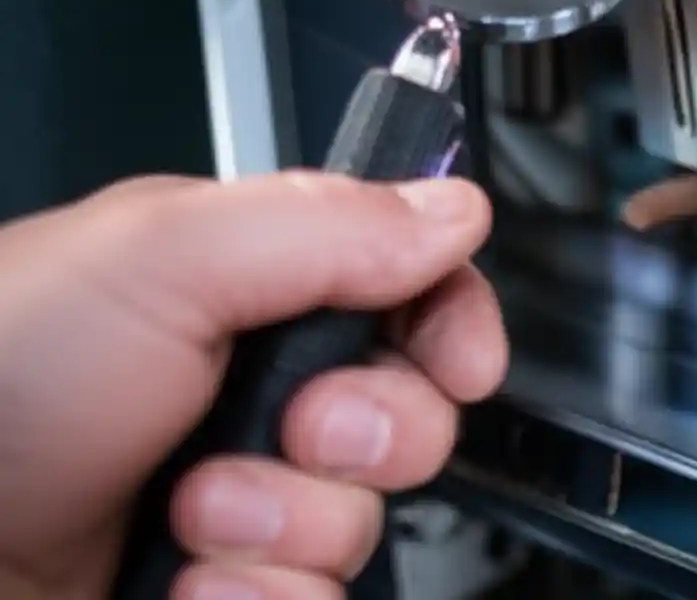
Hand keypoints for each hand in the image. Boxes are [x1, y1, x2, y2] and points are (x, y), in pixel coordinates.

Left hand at [0, 172, 505, 599]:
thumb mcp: (160, 256)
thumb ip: (324, 222)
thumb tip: (453, 211)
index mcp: (252, 297)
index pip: (410, 295)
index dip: (452, 325)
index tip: (460, 359)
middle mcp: (255, 402)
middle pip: (413, 416)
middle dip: (371, 431)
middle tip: (297, 427)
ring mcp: (242, 505)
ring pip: (365, 524)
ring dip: (287, 525)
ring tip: (194, 512)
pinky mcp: (227, 588)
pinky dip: (253, 597)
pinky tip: (182, 581)